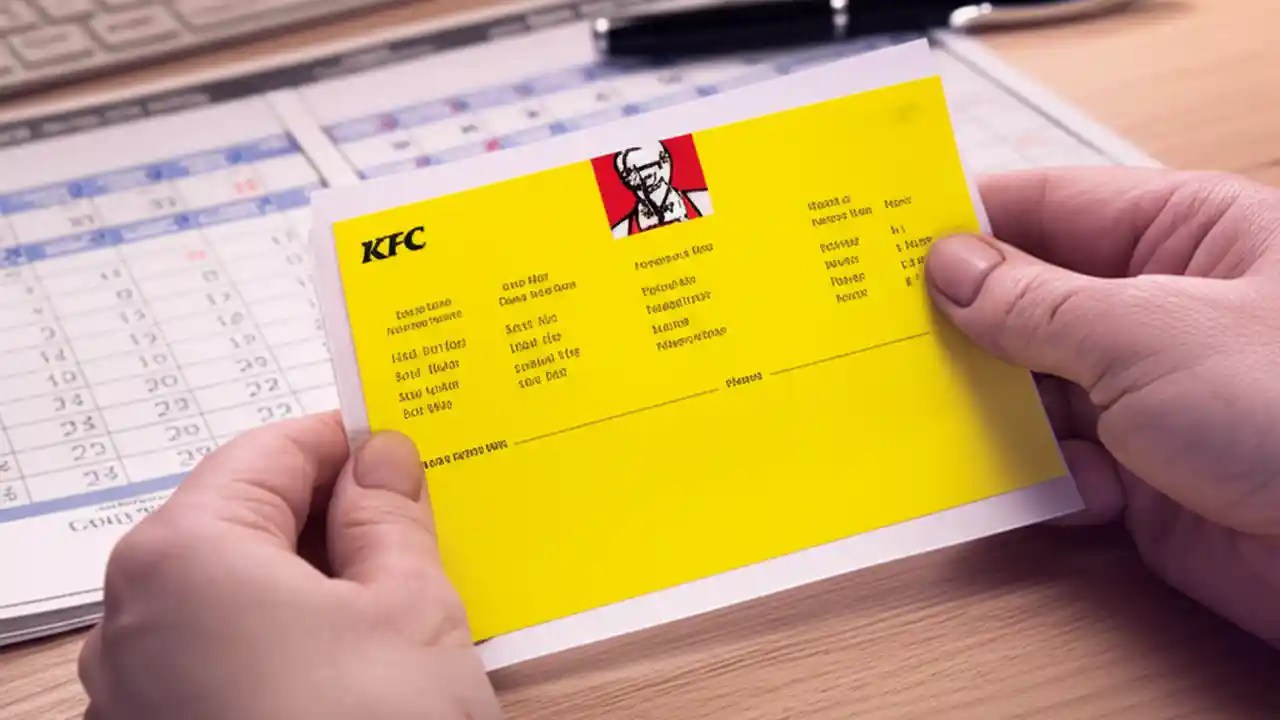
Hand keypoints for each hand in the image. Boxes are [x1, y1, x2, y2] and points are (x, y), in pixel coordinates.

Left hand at [78, 412, 501, 719]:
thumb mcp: (410, 609)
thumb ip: (390, 516)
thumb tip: (382, 459)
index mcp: (184, 556)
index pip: (269, 452)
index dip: (344, 441)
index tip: (400, 442)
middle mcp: (133, 618)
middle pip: (241, 524)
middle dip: (330, 518)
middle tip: (414, 522)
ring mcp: (136, 692)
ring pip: (233, 595)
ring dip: (311, 583)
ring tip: (396, 596)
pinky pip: (220, 657)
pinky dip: (282, 641)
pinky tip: (351, 666)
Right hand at [926, 167, 1279, 646]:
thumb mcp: (1148, 334)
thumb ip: (1034, 302)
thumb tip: (948, 267)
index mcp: (1183, 234)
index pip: (1047, 206)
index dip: (964, 220)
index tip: (884, 239)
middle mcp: (1160, 308)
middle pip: (1027, 299)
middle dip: (965, 326)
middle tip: (888, 338)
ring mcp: (1149, 393)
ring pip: (1031, 386)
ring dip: (1000, 413)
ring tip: (962, 424)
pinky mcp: (1143, 473)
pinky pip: (1056, 461)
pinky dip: (1046, 478)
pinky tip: (1079, 490)